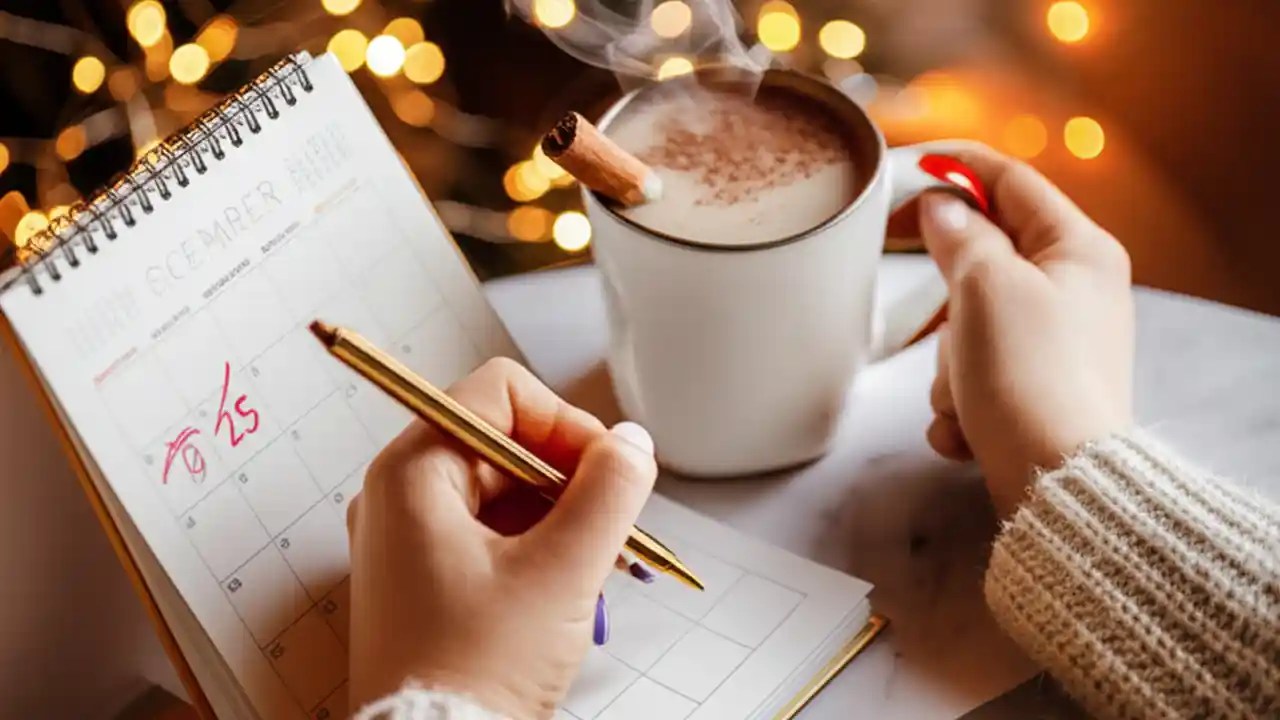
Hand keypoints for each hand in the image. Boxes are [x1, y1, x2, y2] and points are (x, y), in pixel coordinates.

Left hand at [346, 358, 657, 718]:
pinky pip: (492, 533)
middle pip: (506, 441)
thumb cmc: (476, 670)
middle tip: (614, 525)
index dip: (566, 422)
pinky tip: (571, 585)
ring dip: (561, 516)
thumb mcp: (562, 573)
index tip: (609, 469)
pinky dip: (539, 547)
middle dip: (571, 478)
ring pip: (504, 491)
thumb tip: (632, 444)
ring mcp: (410, 538)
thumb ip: (608, 493)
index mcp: (413, 473)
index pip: (501, 394)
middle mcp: (401, 495)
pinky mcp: (427, 576)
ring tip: (597, 565)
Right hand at [917, 143, 1134, 517]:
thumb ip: (959, 236)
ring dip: (950, 367)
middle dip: (947, 305)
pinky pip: (975, 379)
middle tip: (937, 321)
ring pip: (969, 330)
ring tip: (968, 397)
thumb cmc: (1031, 377)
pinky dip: (960, 404)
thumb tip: (943, 207)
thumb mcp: (987, 286)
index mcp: (1079, 251)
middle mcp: (1075, 293)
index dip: (957, 165)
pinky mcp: (1034, 394)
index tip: (908, 165)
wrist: (1057, 484)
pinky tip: (970, 429)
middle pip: (983, 264)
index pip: (1012, 181)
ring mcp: (1055, 347)